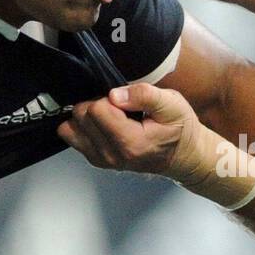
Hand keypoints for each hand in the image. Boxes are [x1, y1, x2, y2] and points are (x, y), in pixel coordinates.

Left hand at [56, 83, 216, 181]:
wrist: (182, 154)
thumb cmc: (178, 129)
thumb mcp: (172, 104)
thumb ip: (145, 95)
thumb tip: (115, 94)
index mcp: (131, 143)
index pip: (97, 108)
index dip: (110, 97)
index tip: (127, 102)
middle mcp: (112, 155)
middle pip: (82, 115)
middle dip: (98, 104)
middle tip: (121, 109)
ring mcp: (102, 160)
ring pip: (73, 126)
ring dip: (90, 116)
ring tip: (114, 117)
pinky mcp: (96, 160)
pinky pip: (72, 136)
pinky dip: (85, 126)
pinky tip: (105, 126)